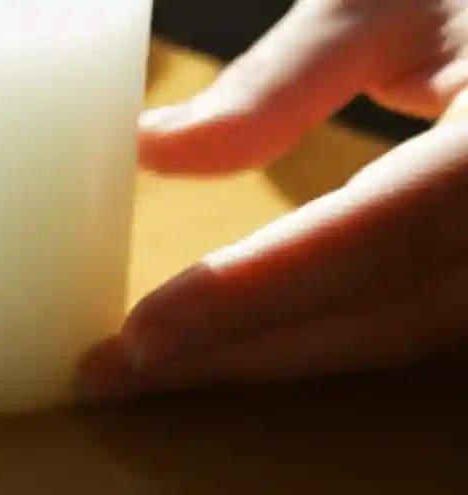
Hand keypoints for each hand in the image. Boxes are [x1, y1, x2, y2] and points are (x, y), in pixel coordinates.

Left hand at [80, 0, 467, 400]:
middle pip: (387, 316)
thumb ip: (279, 82)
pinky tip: (235, 350)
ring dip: (272, 362)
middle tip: (114, 377)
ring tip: (153, 372)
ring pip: (402, 339)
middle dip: (242, 353)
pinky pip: (417, 327)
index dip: (255, 294)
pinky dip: (319, 342)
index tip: (139, 337)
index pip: (378, 237)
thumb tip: (155, 149)